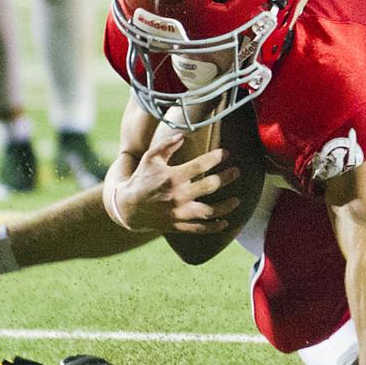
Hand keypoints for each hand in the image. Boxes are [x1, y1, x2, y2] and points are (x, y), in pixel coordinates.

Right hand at [110, 131, 239, 233]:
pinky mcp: (178, 226)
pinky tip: (225, 223)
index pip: (201, 165)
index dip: (217, 157)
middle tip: (237, 172)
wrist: (128, 208)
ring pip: (210, 211)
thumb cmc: (141, 179)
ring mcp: (179, 213)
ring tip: (237, 200)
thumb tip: (184, 135)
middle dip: (227, 178)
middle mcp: (178, 195)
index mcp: (173, 177)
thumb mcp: (150, 158)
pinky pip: (200, 228)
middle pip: (210, 186)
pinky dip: (214, 227)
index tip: (226, 154)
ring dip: (226, 206)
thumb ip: (166, 145)